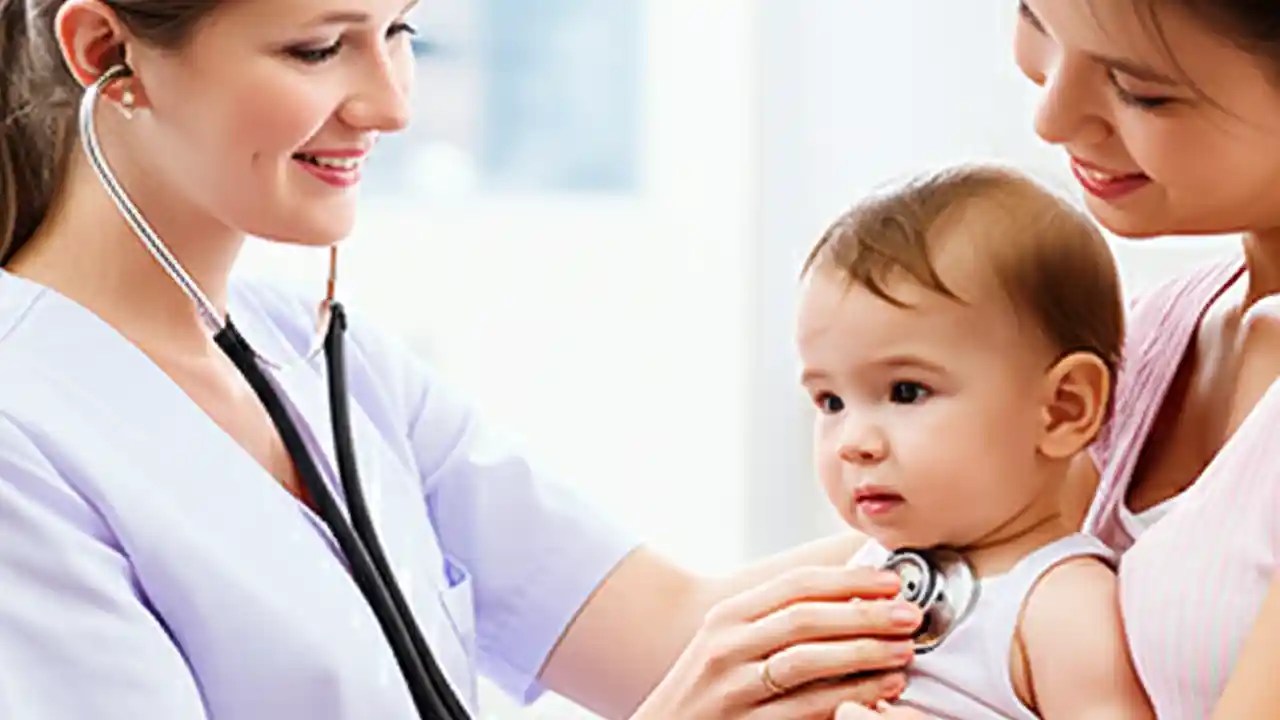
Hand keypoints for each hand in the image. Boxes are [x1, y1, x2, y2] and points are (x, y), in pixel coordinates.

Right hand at [630, 565, 922, 719]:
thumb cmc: (709, 687)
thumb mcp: (729, 640)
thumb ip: (776, 618)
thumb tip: (849, 595)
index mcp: (728, 616)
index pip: (795, 585)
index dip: (848, 580)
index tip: (892, 582)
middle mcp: (726, 646)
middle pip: (806, 618)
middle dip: (865, 613)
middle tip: (910, 614)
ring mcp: (734, 687)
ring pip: (808, 661)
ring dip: (864, 652)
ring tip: (904, 650)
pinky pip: (808, 707)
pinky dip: (852, 696)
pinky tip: (883, 689)